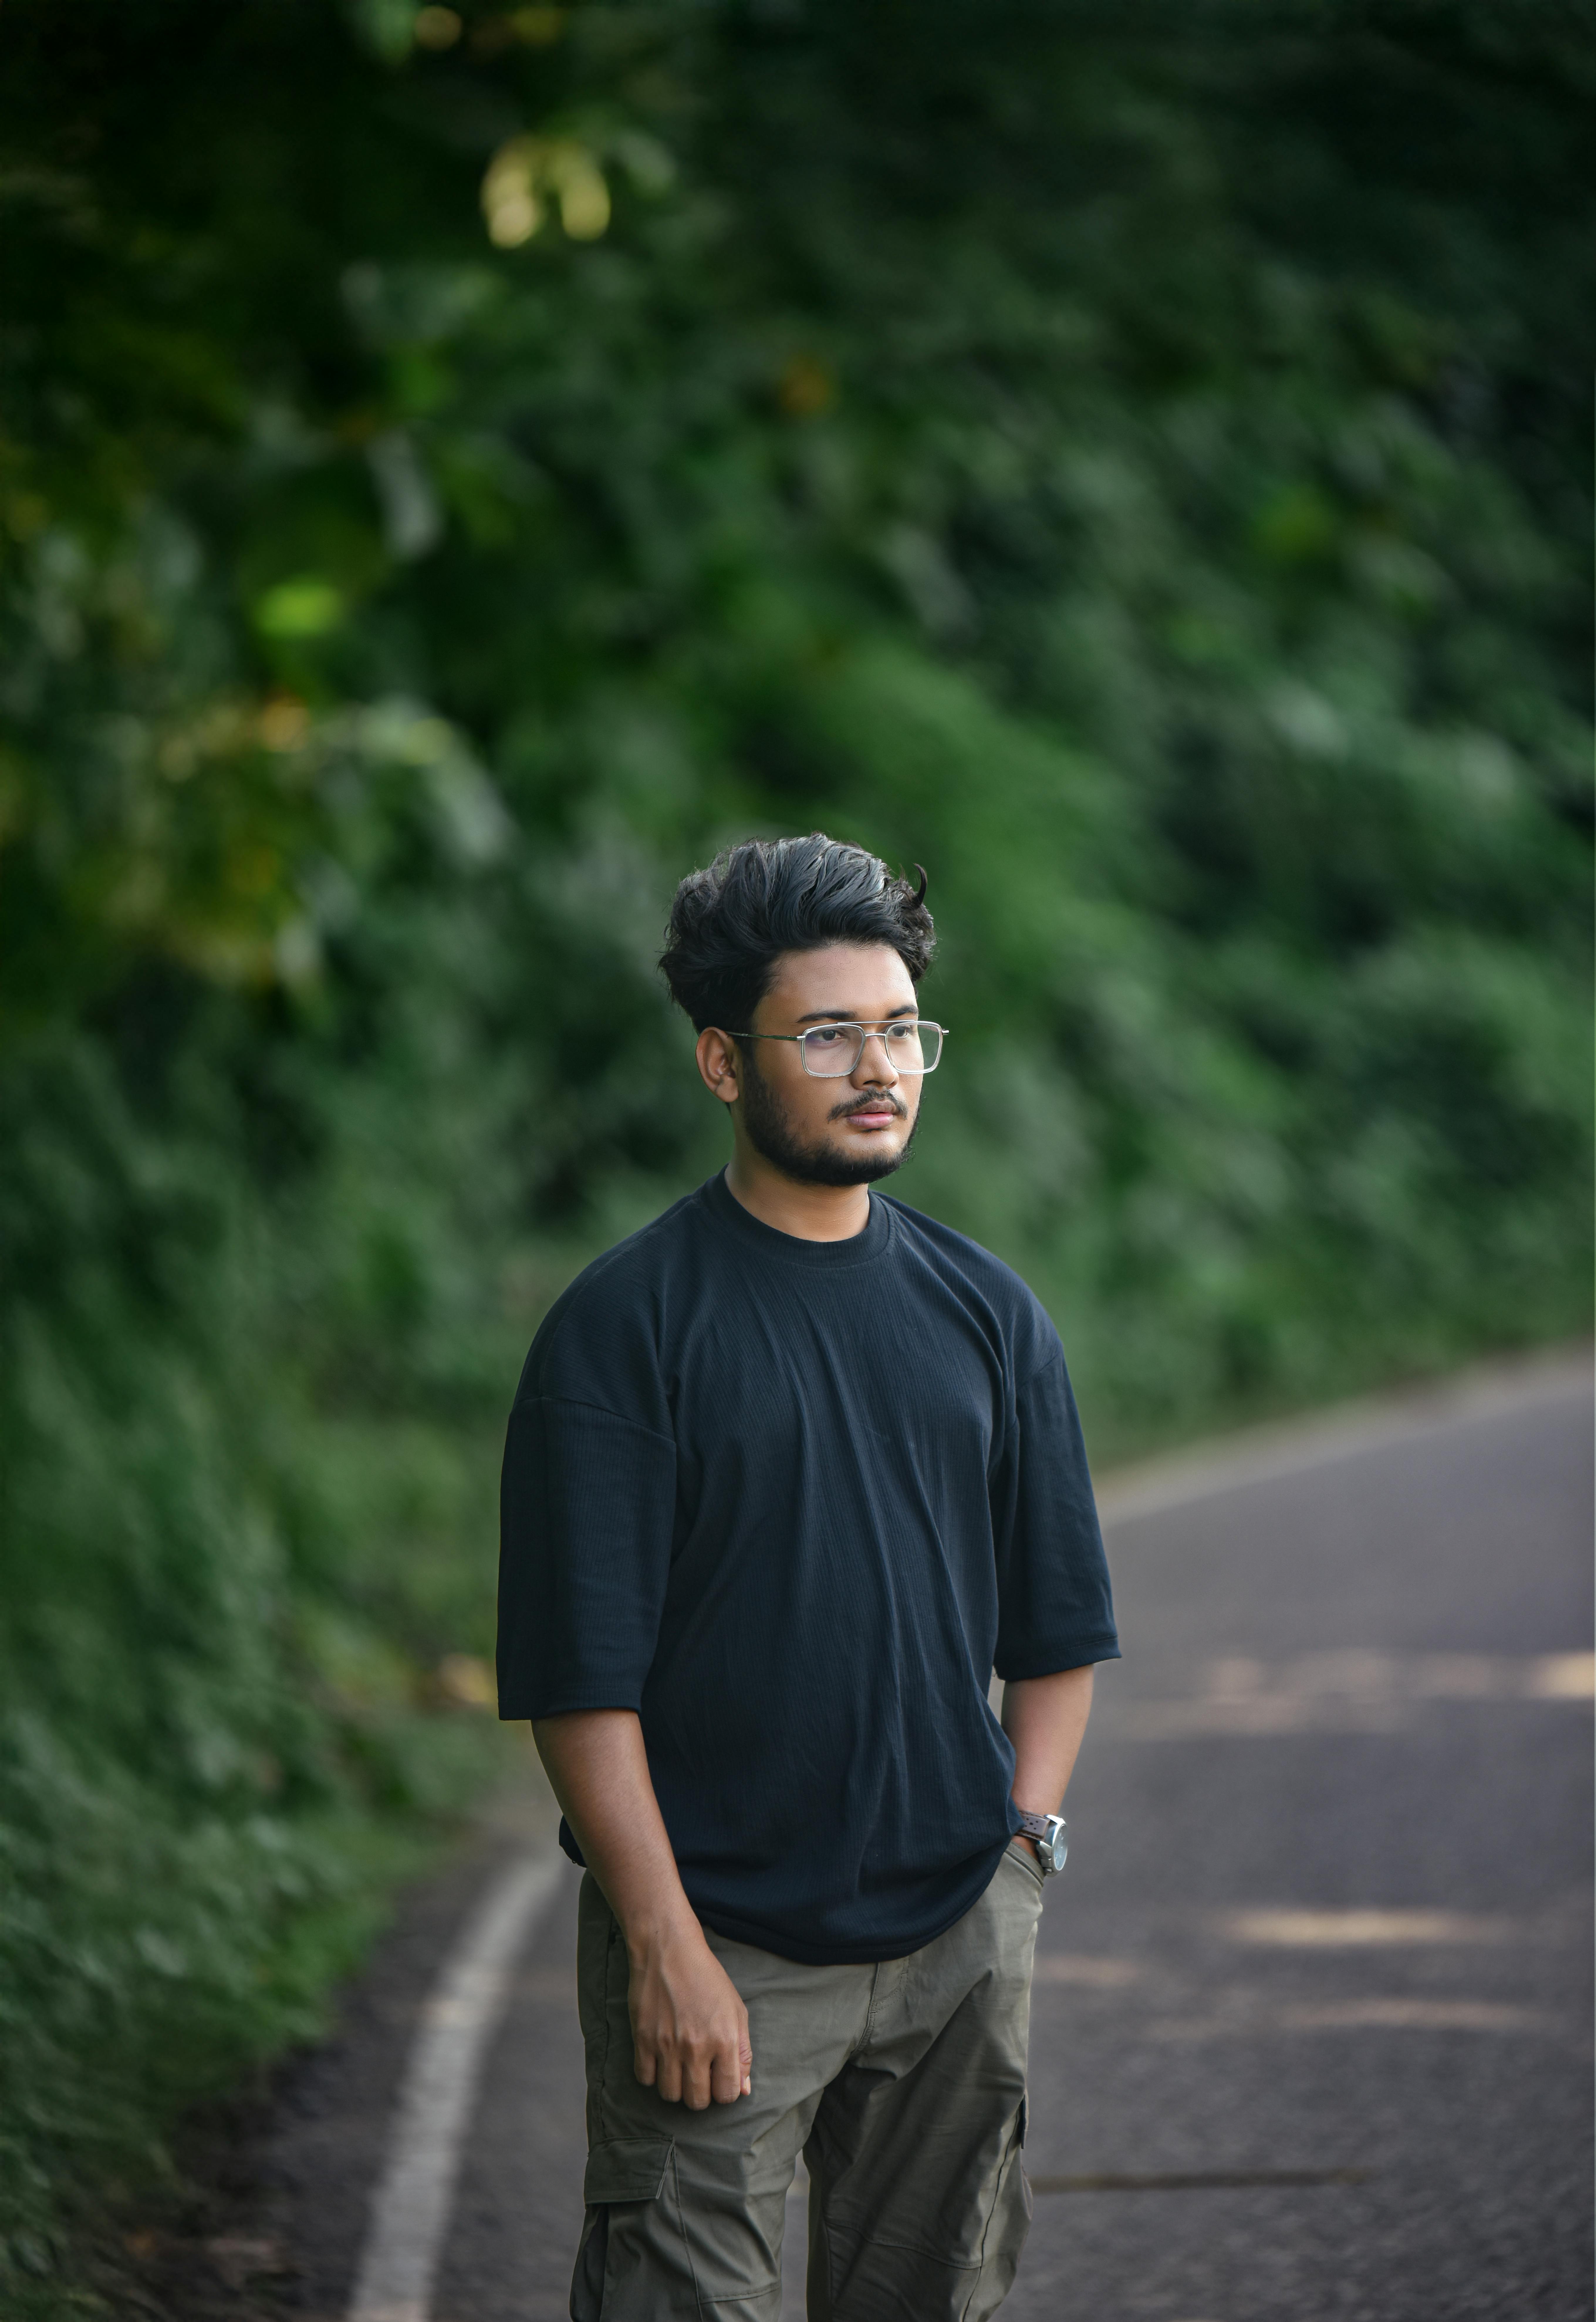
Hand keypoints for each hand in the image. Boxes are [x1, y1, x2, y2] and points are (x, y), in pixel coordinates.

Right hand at [627, 1920, 752, 2107]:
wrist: (669, 1950)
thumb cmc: (707, 1978)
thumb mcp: (736, 2010)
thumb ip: (743, 2052)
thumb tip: (744, 2089)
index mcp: (724, 2040)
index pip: (728, 2094)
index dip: (725, 2092)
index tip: (719, 2079)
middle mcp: (696, 2047)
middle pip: (697, 2101)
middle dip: (700, 2094)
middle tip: (698, 2075)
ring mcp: (667, 2045)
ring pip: (670, 2095)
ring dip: (676, 2087)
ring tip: (678, 2067)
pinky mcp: (643, 2039)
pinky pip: (645, 2079)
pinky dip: (652, 2075)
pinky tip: (659, 2058)